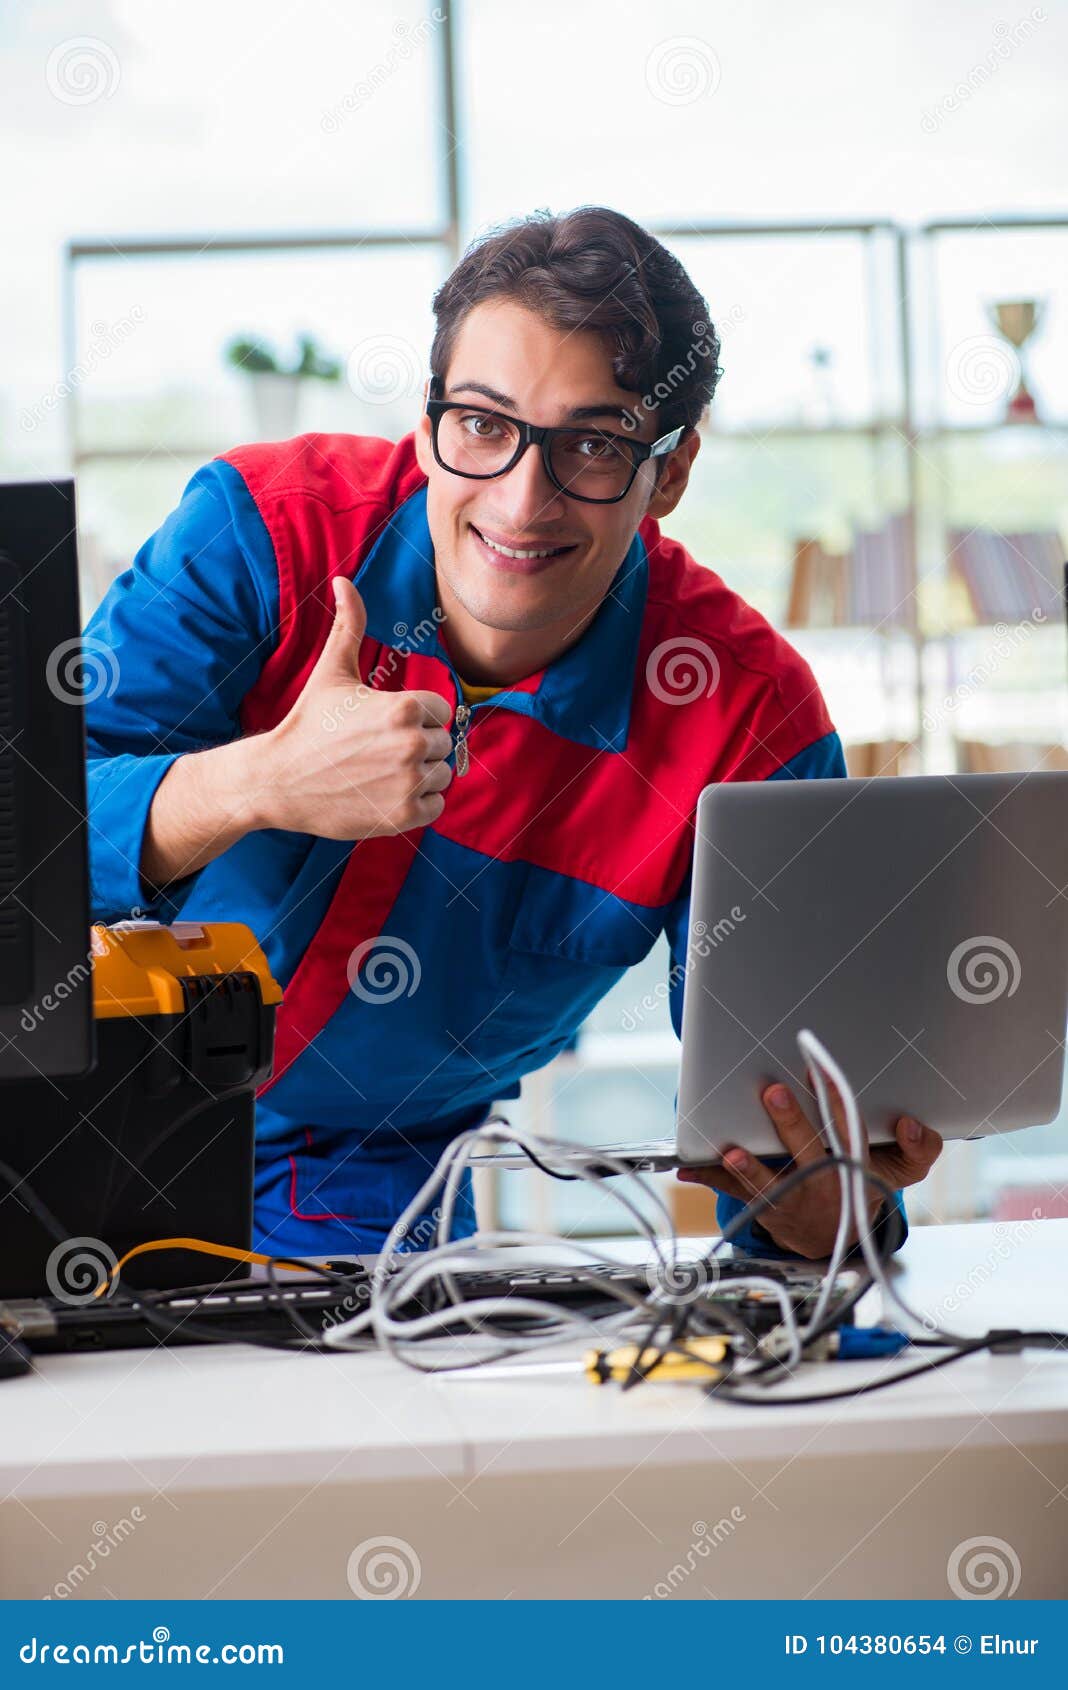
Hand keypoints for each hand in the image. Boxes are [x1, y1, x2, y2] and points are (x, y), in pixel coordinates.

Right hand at [251, 577, 454, 838]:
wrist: (277, 780)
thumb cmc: (308, 723)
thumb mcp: (332, 671)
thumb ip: (349, 624)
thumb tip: (343, 581)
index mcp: (406, 707)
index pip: (441, 711)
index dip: (417, 717)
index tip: (385, 725)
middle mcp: (413, 744)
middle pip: (442, 744)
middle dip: (417, 746)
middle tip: (377, 751)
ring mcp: (409, 782)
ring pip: (442, 775)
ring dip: (420, 775)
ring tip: (381, 772)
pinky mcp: (403, 816)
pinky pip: (437, 806)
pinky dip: (419, 803)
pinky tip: (387, 792)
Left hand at [678, 1081, 942, 1258]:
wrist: (837, 1238)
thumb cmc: (863, 1181)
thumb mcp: (901, 1171)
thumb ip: (918, 1147)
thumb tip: (911, 1123)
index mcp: (856, 1165)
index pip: (851, 1130)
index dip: (839, 1102)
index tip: (822, 1072)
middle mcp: (823, 1182)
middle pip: (808, 1154)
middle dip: (791, 1124)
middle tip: (772, 1092)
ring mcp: (791, 1198)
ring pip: (769, 1184)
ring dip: (748, 1167)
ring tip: (730, 1149)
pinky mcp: (764, 1207)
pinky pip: (734, 1193)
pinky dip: (709, 1177)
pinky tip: (687, 1164)